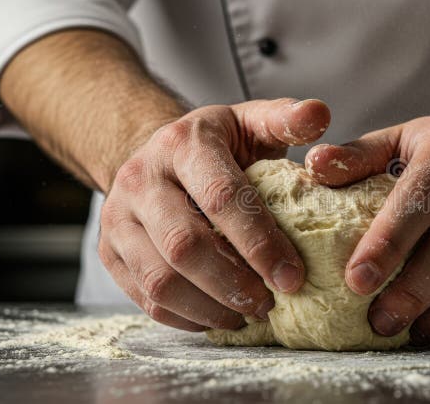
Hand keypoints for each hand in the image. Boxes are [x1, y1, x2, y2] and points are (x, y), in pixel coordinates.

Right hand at [98, 98, 329, 330]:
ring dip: (211, 308)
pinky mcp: (109, 251)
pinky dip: (186, 317)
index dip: (259, 242)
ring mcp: (117, 218)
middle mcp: (141, 178)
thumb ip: (285, 119)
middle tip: (270, 303)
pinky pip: (145, 298)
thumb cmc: (216, 145)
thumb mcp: (250, 121)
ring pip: (160, 280)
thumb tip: (319, 112)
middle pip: (184, 246)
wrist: (156, 155)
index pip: (222, 198)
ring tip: (248, 315)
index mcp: (183, 144)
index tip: (292, 275)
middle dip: (233, 284)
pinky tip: (219, 316)